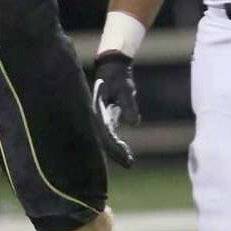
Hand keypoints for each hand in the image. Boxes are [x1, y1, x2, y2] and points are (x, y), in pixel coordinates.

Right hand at [91, 52, 139, 168]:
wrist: (112, 67)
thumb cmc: (118, 77)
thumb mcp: (125, 89)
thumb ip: (129, 105)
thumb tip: (135, 124)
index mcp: (97, 110)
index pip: (105, 134)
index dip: (114, 147)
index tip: (125, 155)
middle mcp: (96, 116)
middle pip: (104, 140)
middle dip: (116, 153)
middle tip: (129, 164)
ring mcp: (99, 118)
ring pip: (106, 140)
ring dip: (116, 151)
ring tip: (129, 162)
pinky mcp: (104, 118)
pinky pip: (109, 135)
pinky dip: (117, 144)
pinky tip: (126, 153)